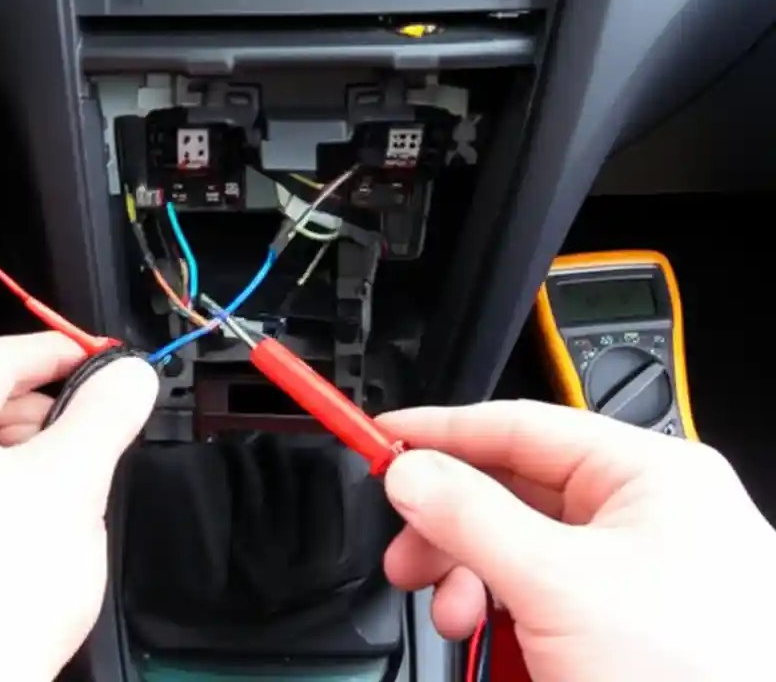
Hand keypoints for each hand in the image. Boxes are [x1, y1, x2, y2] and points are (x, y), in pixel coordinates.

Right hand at [379, 400, 775, 681]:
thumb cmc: (699, 676)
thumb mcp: (559, 585)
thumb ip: (471, 518)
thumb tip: (412, 474)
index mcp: (651, 476)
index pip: (522, 425)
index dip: (443, 433)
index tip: (382, 439)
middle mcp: (646, 514)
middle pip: (513, 489)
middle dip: (450, 525)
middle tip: (406, 551)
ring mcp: (634, 571)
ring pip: (520, 545)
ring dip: (468, 574)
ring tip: (450, 611)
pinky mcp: (620, 622)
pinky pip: (540, 592)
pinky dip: (499, 608)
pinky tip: (482, 632)